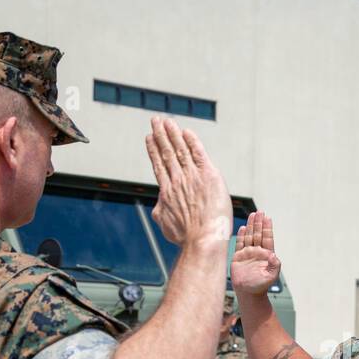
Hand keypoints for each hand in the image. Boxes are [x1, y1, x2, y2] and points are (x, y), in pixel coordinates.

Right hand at [144, 117, 230, 251]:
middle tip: (155, 120)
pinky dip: (192, 142)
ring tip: (166, 121)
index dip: (153, 149)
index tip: (149, 138)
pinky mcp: (209, 175)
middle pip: (167, 152)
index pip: (159, 165)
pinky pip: (199, 154)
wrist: (203, 238)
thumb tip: (159, 203)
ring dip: (173, 133)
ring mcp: (193, 177)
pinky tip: (186, 132)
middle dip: (160, 135)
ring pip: (180, 150)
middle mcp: (177, 180)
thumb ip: (161, 210)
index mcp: (167, 191)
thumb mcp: (165, 225)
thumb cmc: (187, 237)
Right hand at [232, 211, 281, 296]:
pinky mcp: (238, 257)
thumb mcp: (271, 275)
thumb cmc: (261, 286)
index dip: (267, 228)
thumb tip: (274, 255)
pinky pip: (240, 244)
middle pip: (258, 234)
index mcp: (266, 255)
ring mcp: (248, 253)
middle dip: (259, 223)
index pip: (267, 238)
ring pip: (249, 236)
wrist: (249, 293)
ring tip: (252, 214)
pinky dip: (241, 235)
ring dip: (251, 226)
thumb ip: (274, 265)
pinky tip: (243, 228)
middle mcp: (257, 252)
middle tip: (260, 212)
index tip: (268, 218)